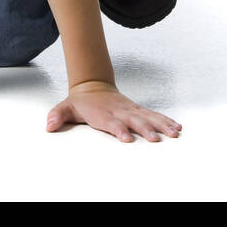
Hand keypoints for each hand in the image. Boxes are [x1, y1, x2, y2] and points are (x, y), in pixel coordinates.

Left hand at [46, 80, 181, 141]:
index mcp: (104, 113)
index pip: (111, 122)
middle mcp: (120, 111)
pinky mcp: (138, 111)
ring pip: (148, 117)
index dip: (118, 129)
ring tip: (174, 133)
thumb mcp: (67, 107)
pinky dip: (166, 121)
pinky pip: (154, 115)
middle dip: (145, 129)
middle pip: (134, 120)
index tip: (126, 137)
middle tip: (155, 139)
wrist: (93, 86)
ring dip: (161, 125)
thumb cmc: (81, 102)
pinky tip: (177, 127)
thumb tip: (48, 124)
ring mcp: (130, 110)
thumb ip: (58, 115)